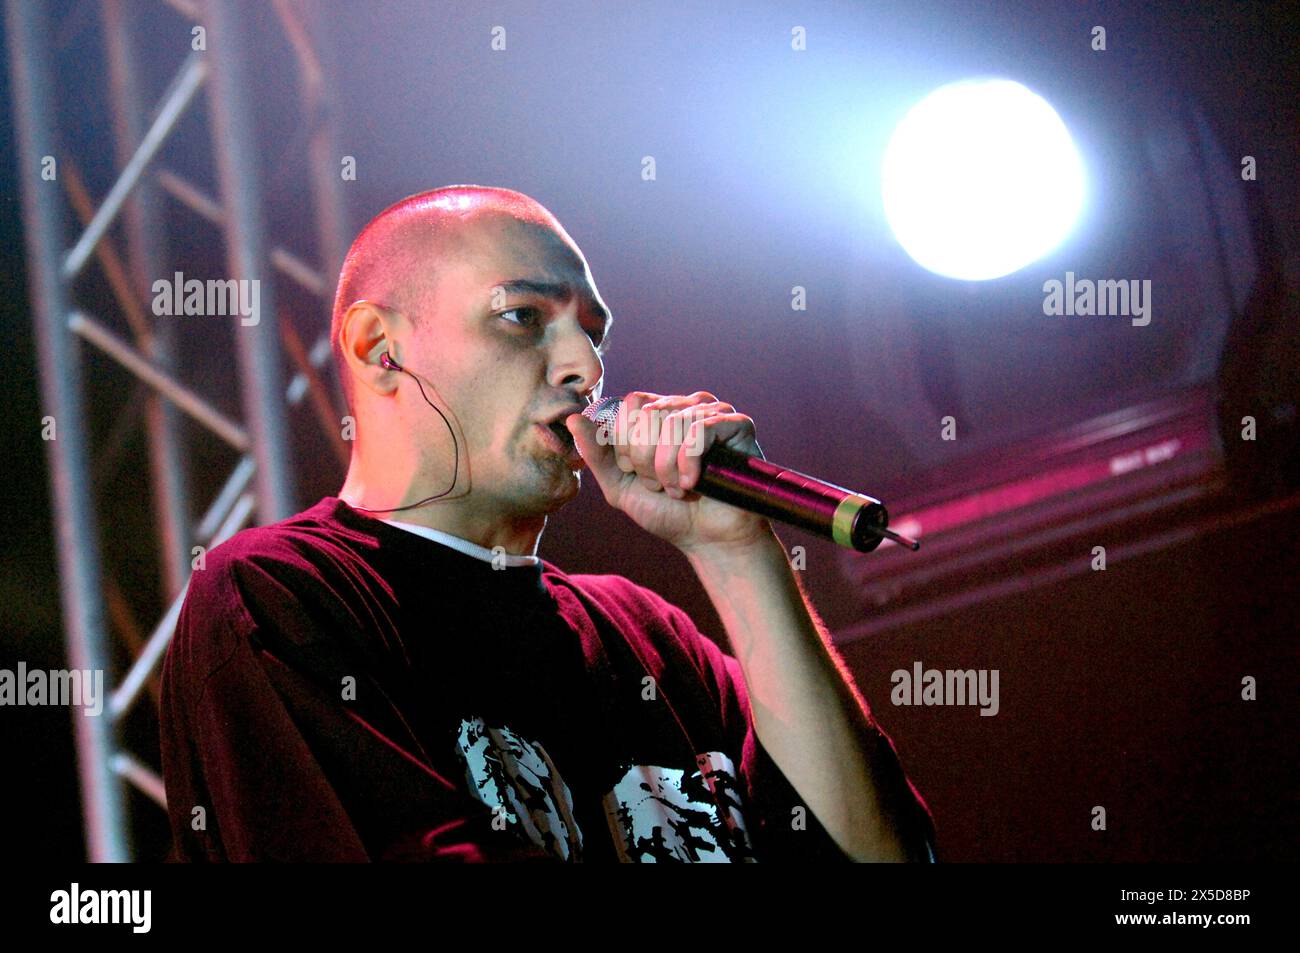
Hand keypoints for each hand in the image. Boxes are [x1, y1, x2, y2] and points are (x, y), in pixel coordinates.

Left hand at [566, 391, 773, 553]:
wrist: (708, 540)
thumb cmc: (667, 512)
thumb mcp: (620, 485)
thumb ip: (596, 454)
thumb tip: (573, 418)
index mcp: (657, 413)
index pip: (628, 408)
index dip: (628, 448)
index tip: (642, 475)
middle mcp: (684, 406)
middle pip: (647, 415)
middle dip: (647, 461)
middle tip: (663, 485)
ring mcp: (712, 412)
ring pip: (672, 423)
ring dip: (668, 468)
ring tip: (681, 488)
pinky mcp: (736, 424)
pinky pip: (700, 430)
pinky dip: (690, 464)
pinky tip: (696, 483)